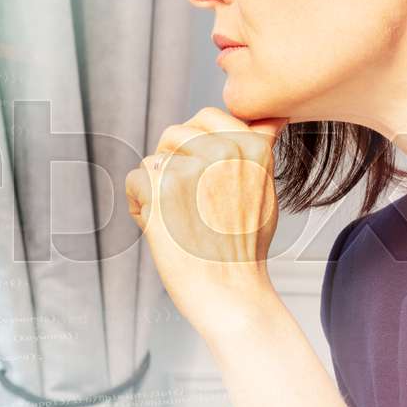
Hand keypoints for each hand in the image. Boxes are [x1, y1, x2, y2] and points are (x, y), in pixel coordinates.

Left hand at [124, 106, 287, 335]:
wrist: (229, 292)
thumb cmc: (243, 247)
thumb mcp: (264, 190)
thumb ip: (259, 150)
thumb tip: (271, 118)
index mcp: (250, 146)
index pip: (208, 115)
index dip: (197, 145)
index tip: (204, 177)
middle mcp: (221, 150)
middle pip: (174, 133)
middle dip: (171, 162)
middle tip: (188, 202)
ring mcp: (190, 167)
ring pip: (152, 161)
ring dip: (156, 189)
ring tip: (179, 220)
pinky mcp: (159, 187)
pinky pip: (135, 181)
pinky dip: (140, 206)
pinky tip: (162, 230)